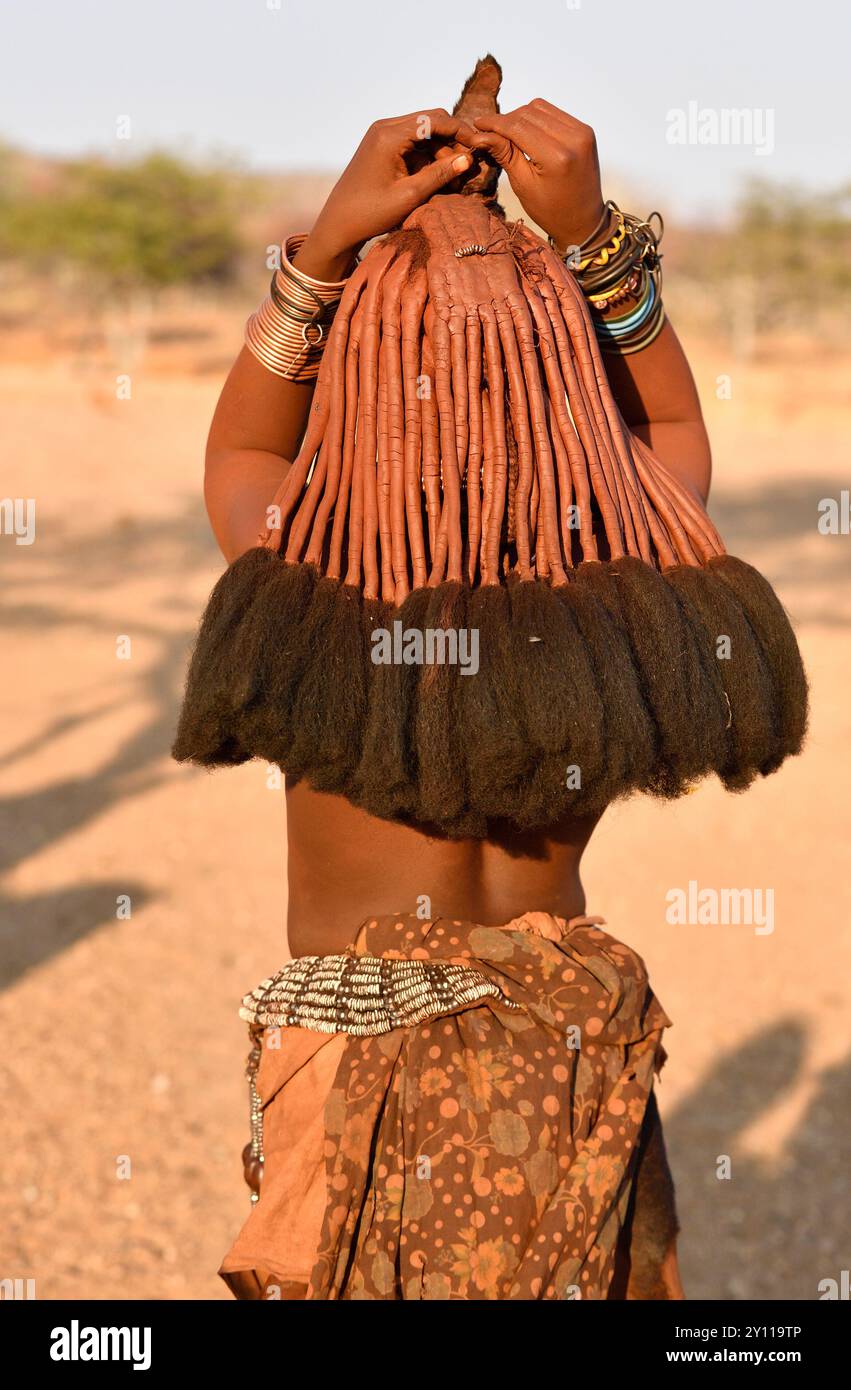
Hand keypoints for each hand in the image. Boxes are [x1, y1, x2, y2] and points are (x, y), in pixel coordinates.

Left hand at [297, 111, 475, 279]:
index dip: (461, 132)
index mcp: (390, 134)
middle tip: (469, 167)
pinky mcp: (382, 146)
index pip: (435, 120)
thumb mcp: (409, 195)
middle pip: (431, 122)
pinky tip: (439, 177)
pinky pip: (413, 144)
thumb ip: (439, 174)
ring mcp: (382, 135)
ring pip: (424, 134)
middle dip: (453, 142)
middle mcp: (385, 127)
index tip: (480, 148)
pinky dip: (428, 157)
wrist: (338, 223)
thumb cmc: (371, 213)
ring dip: (442, 152)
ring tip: (455, 179)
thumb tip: (468, 159)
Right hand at [470, 99, 604, 254]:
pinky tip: (527, 133)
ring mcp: (582, 131)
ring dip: (520, 117)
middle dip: (505, 120)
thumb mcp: (523, 185)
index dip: (494, 123)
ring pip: (540, 108)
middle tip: (489, 131)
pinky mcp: (585, 130)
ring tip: (507, 133)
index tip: (477, 123)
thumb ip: (504, 154)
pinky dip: (536, 119)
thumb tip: (480, 134)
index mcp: (557, 157)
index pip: (518, 127)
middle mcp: (573, 138)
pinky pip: (554, 113)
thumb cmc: (551, 211)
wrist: (584, 220)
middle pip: (528, 113)